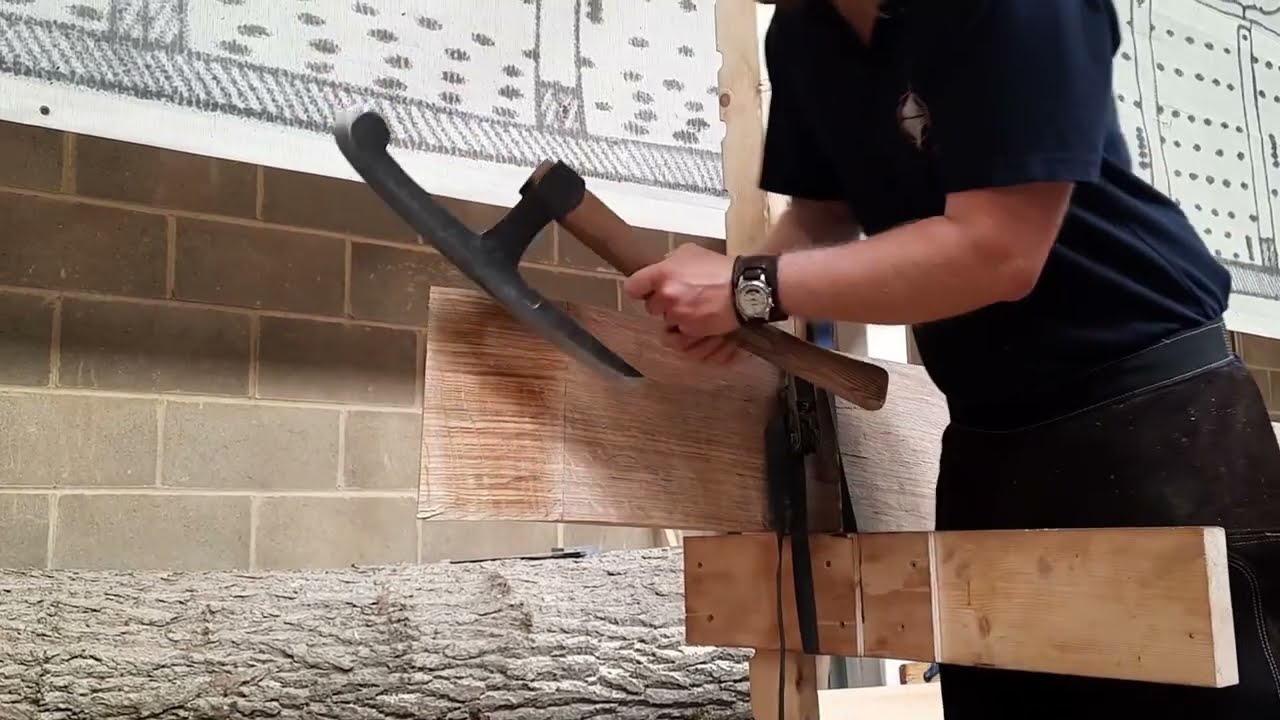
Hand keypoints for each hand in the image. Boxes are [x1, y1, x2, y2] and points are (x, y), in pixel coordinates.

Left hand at [623, 243, 741, 362]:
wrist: (745, 288)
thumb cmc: (720, 268)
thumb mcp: (691, 252)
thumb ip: (670, 260)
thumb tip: (661, 266)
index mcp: (662, 273)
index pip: (632, 287)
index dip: (640, 289)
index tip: (646, 290)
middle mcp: (666, 295)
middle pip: (651, 308)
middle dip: (663, 304)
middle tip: (681, 297)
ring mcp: (678, 315)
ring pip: (667, 322)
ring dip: (678, 317)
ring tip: (695, 308)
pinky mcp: (691, 331)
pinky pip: (681, 335)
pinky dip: (690, 330)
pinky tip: (702, 319)